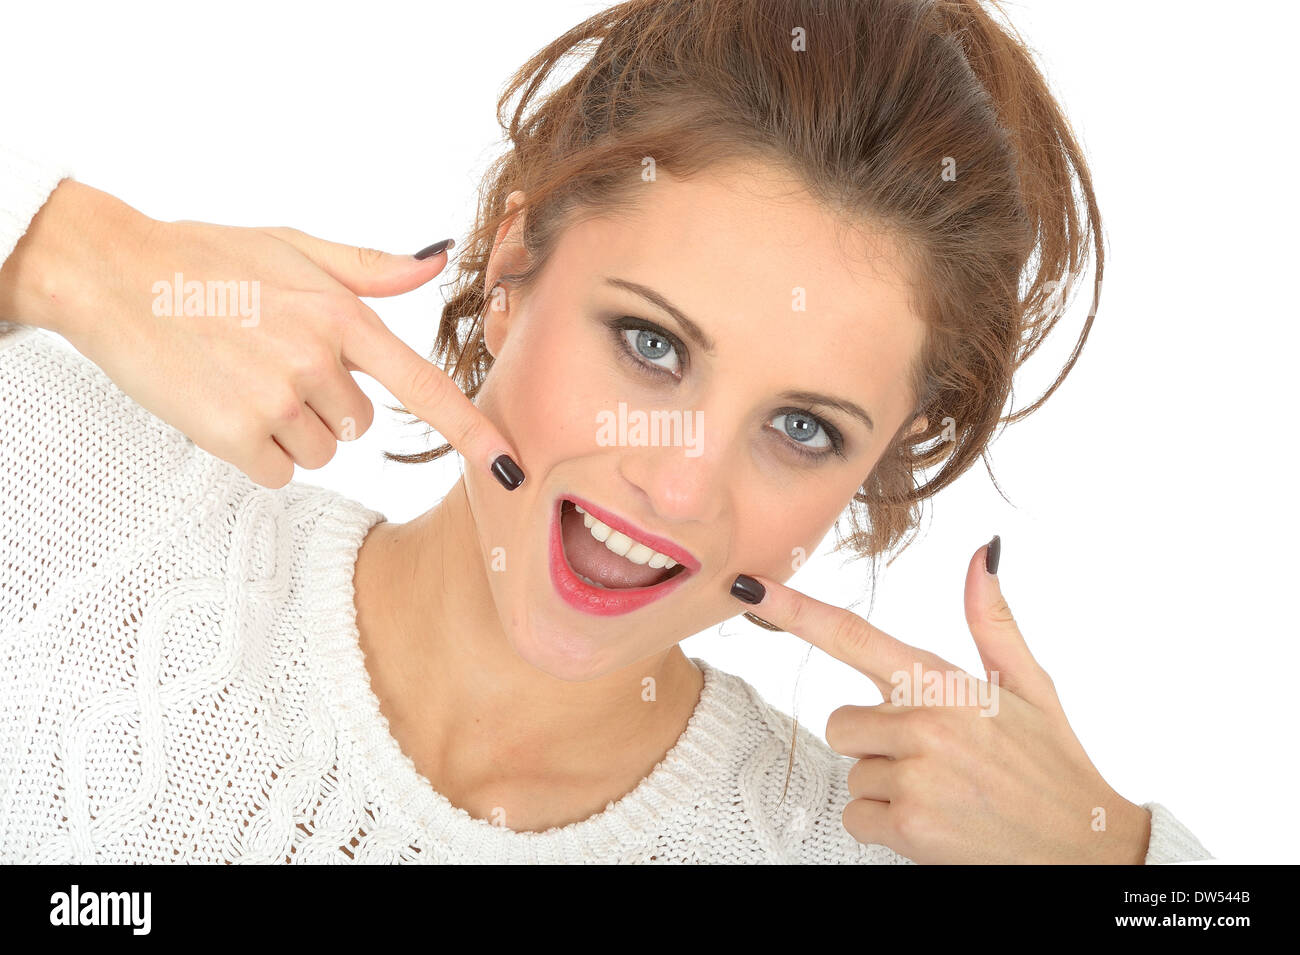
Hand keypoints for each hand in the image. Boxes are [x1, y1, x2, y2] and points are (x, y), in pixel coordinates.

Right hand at [0, 179, 525, 489]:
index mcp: (343, 317)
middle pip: (360, 427)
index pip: (425, 387)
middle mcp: (317, 361)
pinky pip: (277, 471)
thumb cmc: (209, 258)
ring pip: (320, 452)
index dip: (474, 433)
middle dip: (327, 407)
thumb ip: (371, 268)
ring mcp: (275, 399)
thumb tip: (437, 262)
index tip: (513, 470)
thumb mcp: (296, 248)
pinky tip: (223, 405)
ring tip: (243, 379)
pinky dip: (255, 452)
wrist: (115, 274)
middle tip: (272, 364)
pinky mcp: (232, 434)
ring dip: (289, 431)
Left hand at [730, 538, 1151, 863]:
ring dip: (886, 785)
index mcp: (943, 683)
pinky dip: (887, 826)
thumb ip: (992, 621)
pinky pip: (858, 816)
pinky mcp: (910, 825)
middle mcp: (925, 723)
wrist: (1085, 849)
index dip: (793, 610)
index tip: (748, 587)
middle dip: (874, 741)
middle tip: (933, 759)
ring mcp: (916, 776)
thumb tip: (983, 553)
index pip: (853, 635)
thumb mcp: (1030, 686)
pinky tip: (936, 822)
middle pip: (841, 722)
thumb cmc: (1052, 764)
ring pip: (852, 771)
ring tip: (944, 792)